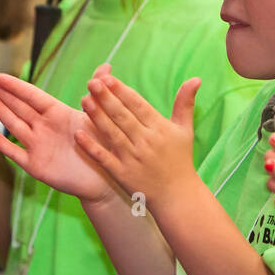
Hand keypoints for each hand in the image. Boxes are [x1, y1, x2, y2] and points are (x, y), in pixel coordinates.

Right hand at [0, 71, 116, 203]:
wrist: (104, 178)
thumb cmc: (102, 145)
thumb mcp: (101, 117)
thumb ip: (98, 94)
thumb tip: (107, 67)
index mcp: (57, 113)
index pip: (32, 95)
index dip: (15, 85)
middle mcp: (44, 127)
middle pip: (18, 107)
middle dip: (1, 92)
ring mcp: (37, 146)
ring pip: (13, 125)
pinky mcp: (35, 165)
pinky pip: (15, 153)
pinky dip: (2, 143)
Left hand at [73, 69, 201, 207]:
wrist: (178, 197)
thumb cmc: (180, 160)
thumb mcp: (185, 130)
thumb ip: (185, 103)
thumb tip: (197, 78)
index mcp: (159, 129)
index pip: (138, 105)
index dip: (122, 91)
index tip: (107, 78)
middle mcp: (146, 142)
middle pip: (123, 117)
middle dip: (106, 98)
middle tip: (91, 82)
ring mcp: (133, 159)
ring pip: (112, 134)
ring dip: (96, 117)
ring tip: (83, 100)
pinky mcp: (122, 174)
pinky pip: (104, 158)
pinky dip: (91, 147)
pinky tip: (77, 134)